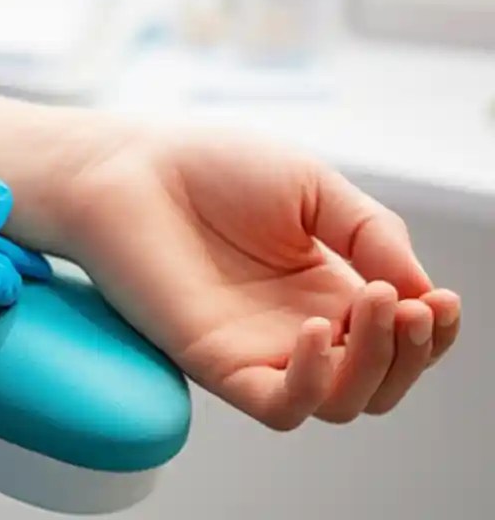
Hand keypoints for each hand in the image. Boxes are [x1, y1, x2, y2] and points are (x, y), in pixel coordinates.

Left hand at [51, 128, 460, 429]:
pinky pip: (278, 407)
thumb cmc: (211, 167)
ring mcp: (258, 348)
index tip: (441, 299)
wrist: (132, 166)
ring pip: (342, 403)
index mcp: (326, 288)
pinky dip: (313, 385)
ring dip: (376, 364)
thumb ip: (373, 235)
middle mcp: (296, 327)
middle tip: (409, 302)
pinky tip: (316, 332)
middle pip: (380, 381)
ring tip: (374, 302)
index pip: (400, 339)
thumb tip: (424, 292)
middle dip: (413, 351)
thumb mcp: (316, 189)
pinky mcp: (215, 362)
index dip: (433, 332)